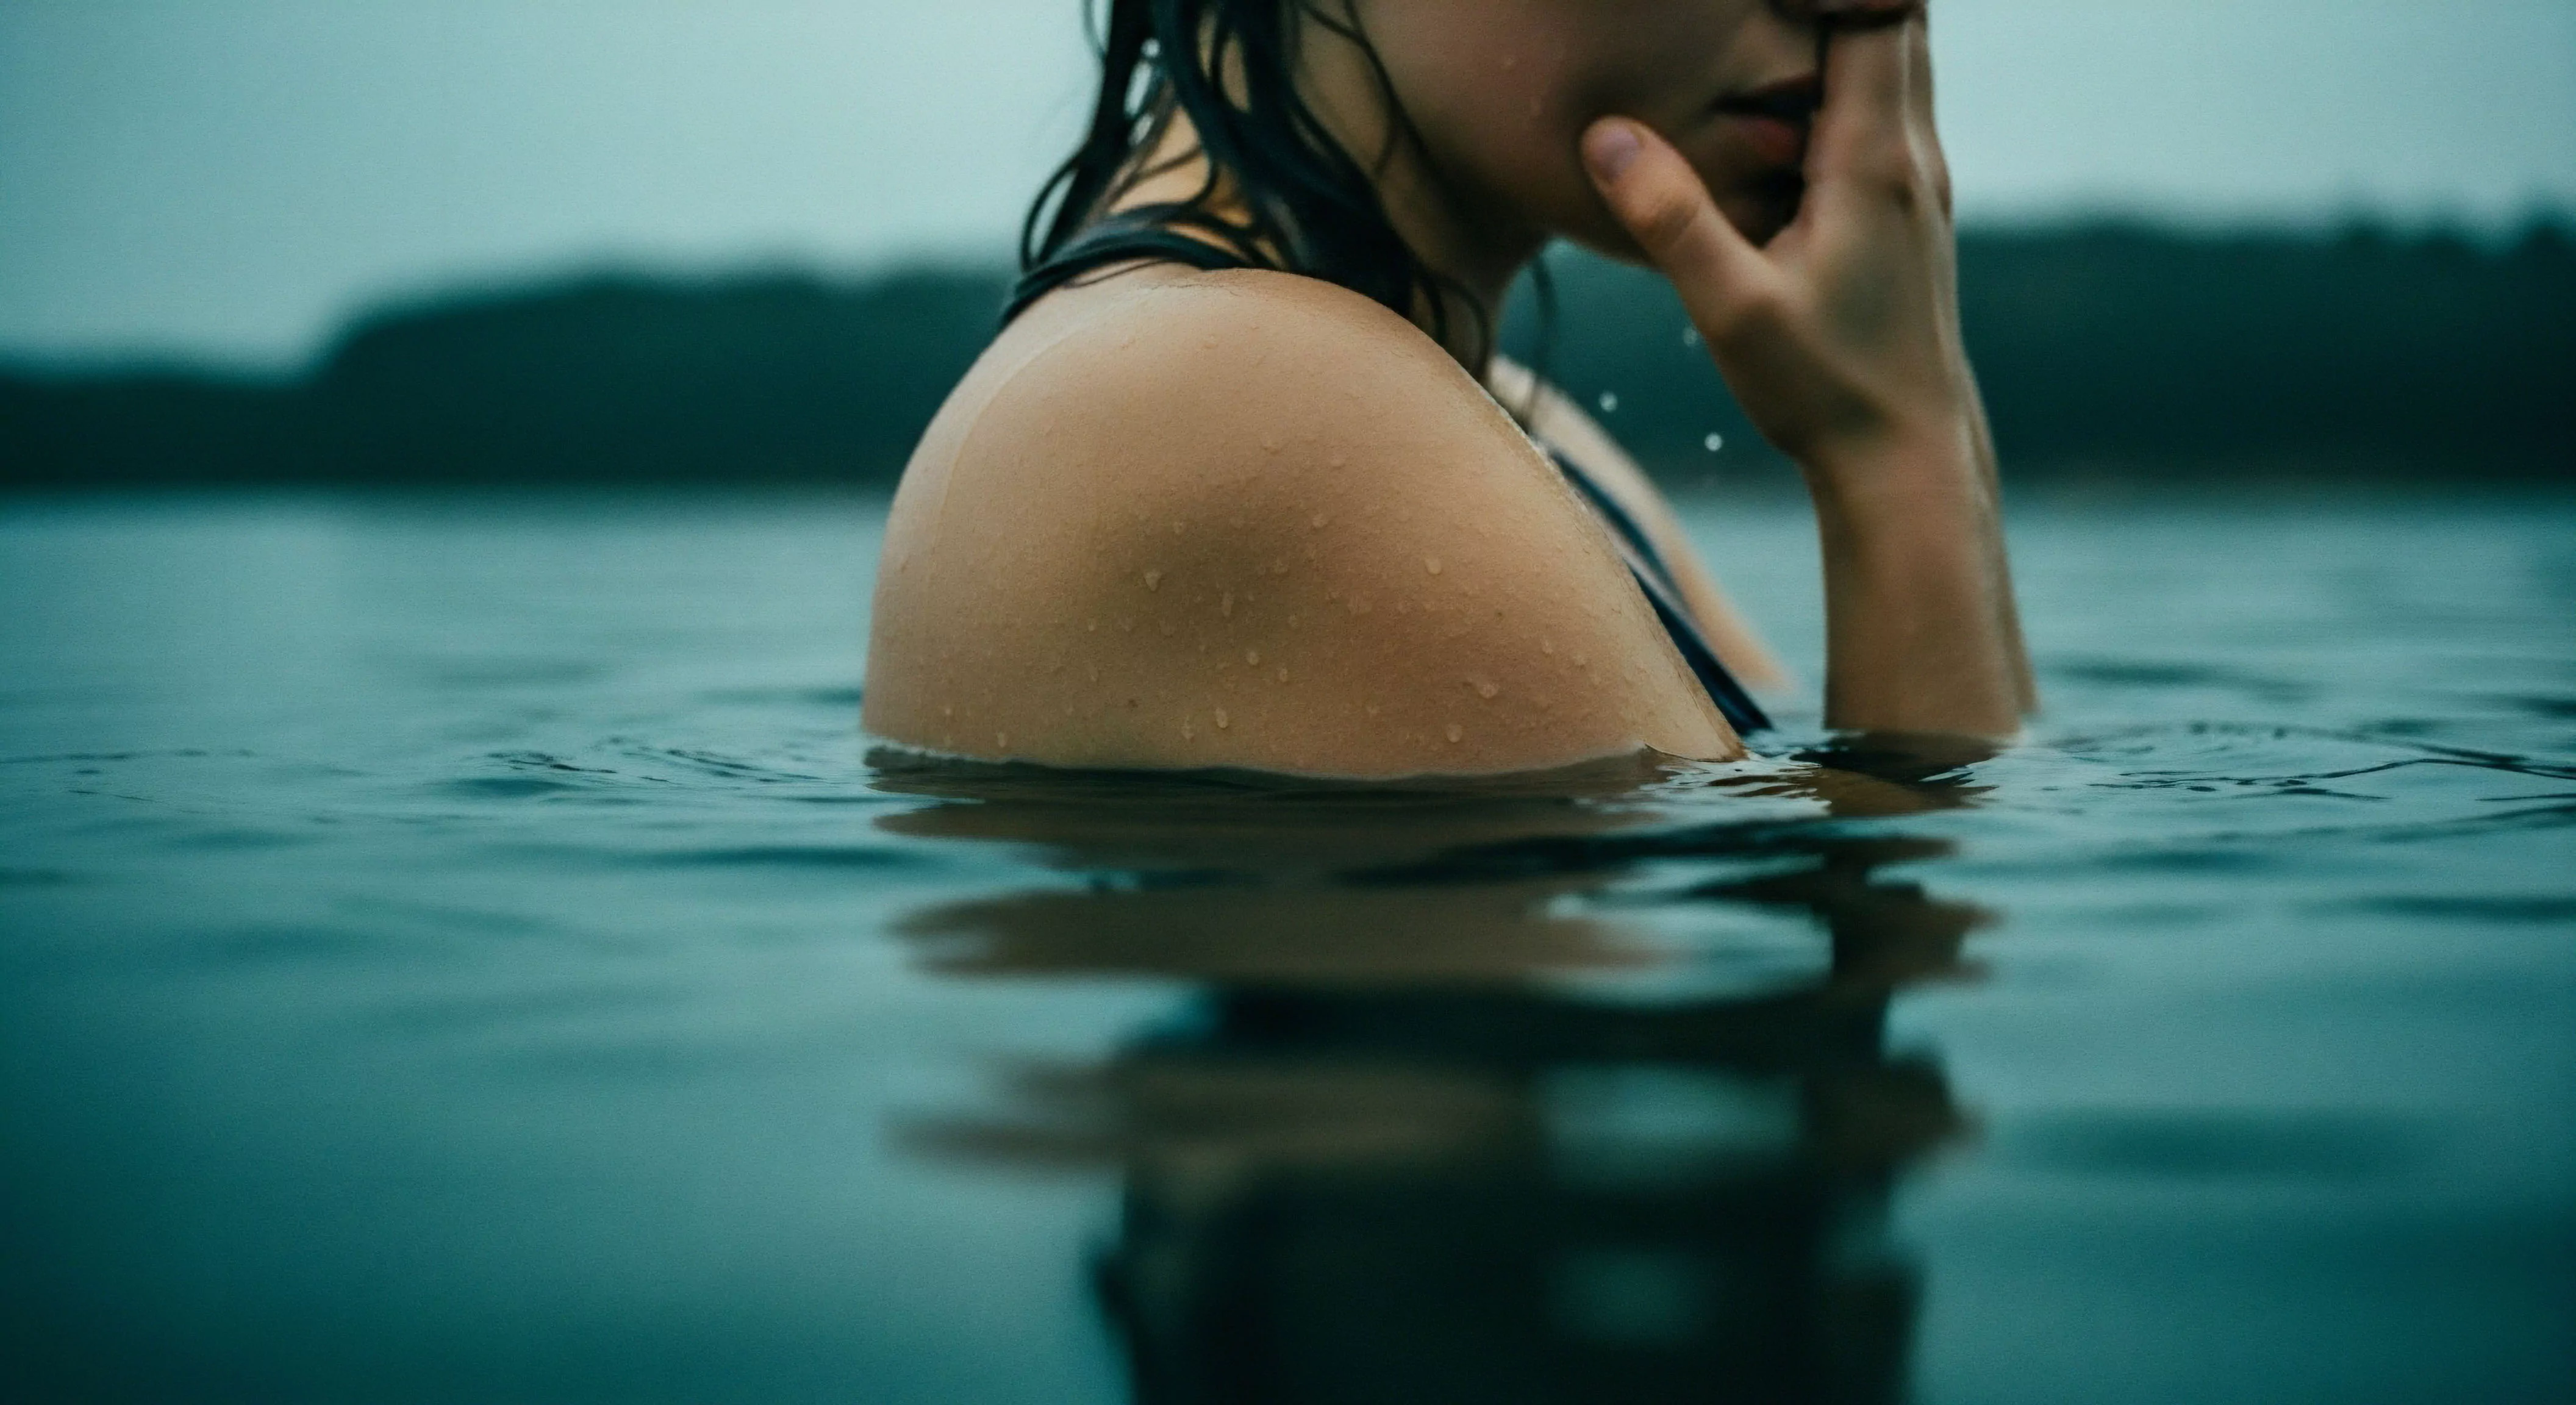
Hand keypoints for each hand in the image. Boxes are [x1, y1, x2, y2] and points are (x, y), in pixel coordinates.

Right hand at [1581, 9, 1970, 479]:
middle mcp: (1912, 157)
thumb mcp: (1731, 310)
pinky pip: (1887, 113)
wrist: (1906, 459)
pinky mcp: (1909, 214)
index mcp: (1875, 159)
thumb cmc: (1825, 390)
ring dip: (1840, 38)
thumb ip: (1671, 218)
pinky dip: (1847, 87)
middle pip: (1895, 23)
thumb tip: (1606, 136)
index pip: (1877, 13)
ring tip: (1763, 38)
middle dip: (1832, 2)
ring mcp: (1919, 185)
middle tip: (1753, 15)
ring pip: (1897, 66)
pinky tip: (1787, 116)